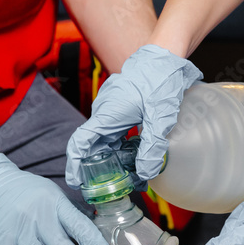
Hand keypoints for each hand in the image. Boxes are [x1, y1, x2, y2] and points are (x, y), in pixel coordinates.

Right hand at [65, 45, 201, 187]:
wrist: (167, 54)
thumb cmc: (161, 79)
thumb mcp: (159, 117)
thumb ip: (152, 146)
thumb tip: (145, 173)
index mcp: (107, 113)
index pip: (81, 142)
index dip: (75, 164)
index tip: (77, 182)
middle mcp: (106, 111)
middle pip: (94, 146)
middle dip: (100, 170)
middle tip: (112, 190)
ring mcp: (113, 109)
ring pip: (108, 141)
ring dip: (116, 161)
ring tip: (131, 180)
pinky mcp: (123, 108)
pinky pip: (117, 133)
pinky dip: (124, 149)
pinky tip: (139, 160)